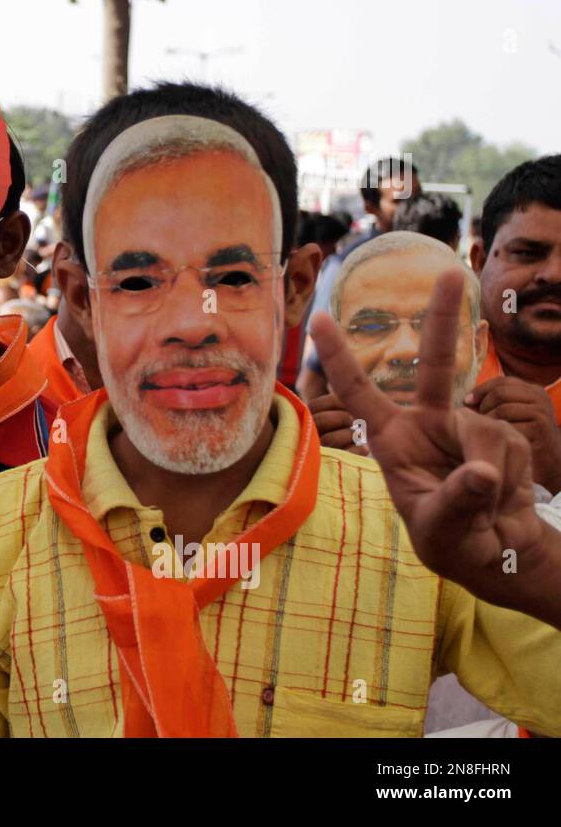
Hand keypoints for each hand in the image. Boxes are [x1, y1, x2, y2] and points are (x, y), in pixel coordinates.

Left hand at [310, 269, 546, 611]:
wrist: (496, 555)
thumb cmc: (450, 542)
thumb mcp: (441, 529)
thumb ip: (457, 501)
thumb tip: (480, 472)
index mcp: (392, 440)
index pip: (357, 392)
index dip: (337, 358)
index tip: (315, 319)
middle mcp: (427, 424)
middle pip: (433, 365)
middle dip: (444, 317)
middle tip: (452, 271)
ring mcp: (465, 426)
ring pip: (485, 434)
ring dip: (490, 478)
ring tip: (481, 507)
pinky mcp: (501, 436)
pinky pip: (510, 447)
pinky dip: (511, 479)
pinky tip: (502, 498)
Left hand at [467, 376, 560, 494]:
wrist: (547, 464)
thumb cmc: (521, 438)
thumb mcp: (508, 415)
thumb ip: (491, 403)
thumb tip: (466, 401)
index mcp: (532, 390)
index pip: (501, 381)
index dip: (481, 390)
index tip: (467, 402)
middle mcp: (539, 397)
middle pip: (500, 393)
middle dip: (483, 407)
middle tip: (478, 422)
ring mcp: (541, 412)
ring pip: (502, 409)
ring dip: (488, 422)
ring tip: (487, 434)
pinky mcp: (540, 429)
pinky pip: (509, 426)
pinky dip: (498, 435)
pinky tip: (496, 443)